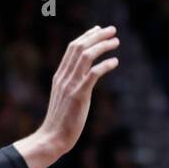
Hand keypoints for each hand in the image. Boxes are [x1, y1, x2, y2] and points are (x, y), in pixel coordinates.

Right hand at [38, 26, 119, 159]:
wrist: (52, 138)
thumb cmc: (60, 123)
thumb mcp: (64, 100)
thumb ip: (71, 87)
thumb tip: (83, 82)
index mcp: (59, 76)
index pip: (72, 48)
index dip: (86, 36)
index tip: (98, 30)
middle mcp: (64, 77)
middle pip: (80, 47)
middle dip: (97, 35)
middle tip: (112, 30)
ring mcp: (71, 85)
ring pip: (86, 56)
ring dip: (102, 46)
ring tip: (116, 42)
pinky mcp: (79, 96)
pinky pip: (93, 74)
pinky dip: (105, 65)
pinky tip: (115, 62)